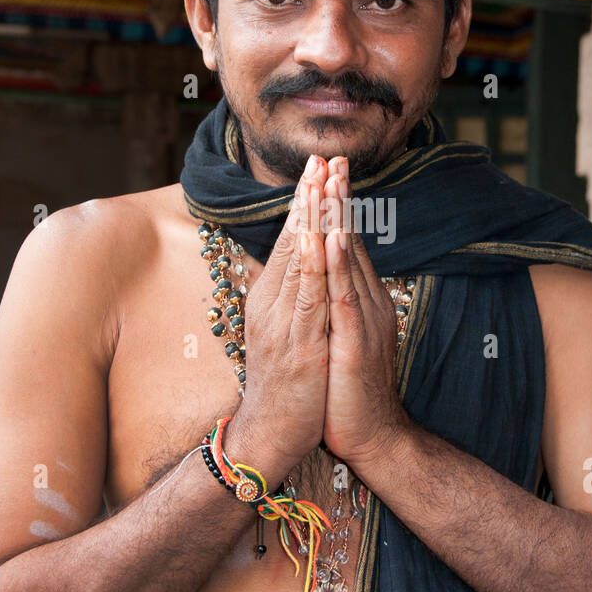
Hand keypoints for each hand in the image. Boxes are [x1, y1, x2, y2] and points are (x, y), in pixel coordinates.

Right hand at [223, 154, 328, 488]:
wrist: (270, 435)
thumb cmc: (284, 387)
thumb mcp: (288, 334)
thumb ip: (294, 299)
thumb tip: (306, 270)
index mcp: (272, 298)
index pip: (292, 241)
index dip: (306, 204)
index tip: (318, 168)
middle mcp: (272, 302)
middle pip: (293, 240)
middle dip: (309, 197)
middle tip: (321, 157)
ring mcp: (283, 321)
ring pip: (299, 259)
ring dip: (312, 218)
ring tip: (321, 182)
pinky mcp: (298, 342)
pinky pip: (306, 295)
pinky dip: (313, 263)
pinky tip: (320, 237)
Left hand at [320, 158, 410, 472]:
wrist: (374, 437)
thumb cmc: (352, 389)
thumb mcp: (343, 336)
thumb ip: (339, 303)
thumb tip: (328, 277)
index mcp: (362, 299)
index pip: (347, 243)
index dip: (337, 206)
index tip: (327, 169)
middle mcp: (368, 302)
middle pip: (352, 240)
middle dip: (341, 198)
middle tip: (334, 157)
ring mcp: (365, 320)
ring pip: (350, 260)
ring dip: (340, 219)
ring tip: (331, 182)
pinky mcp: (356, 343)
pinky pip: (346, 297)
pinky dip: (340, 265)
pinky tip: (333, 238)